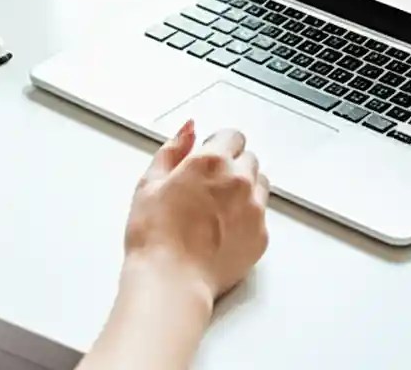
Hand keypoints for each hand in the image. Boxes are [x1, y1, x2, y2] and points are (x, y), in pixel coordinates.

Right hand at [124, 121, 270, 302]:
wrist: (171, 281)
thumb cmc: (155, 236)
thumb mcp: (150, 183)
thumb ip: (172, 149)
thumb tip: (188, 129)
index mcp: (212, 161)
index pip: (233, 136)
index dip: (218, 146)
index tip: (208, 158)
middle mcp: (239, 181)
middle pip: (248, 159)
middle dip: (231, 166)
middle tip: (207, 187)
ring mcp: (254, 209)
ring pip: (260, 184)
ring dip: (244, 189)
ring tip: (217, 209)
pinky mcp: (261, 236)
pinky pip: (261, 216)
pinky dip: (247, 218)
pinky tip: (223, 231)